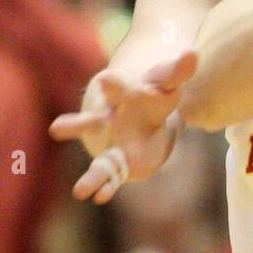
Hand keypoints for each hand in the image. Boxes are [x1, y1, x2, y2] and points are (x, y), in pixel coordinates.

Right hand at [50, 51, 196, 202]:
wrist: (136, 106)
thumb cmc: (152, 91)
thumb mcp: (166, 80)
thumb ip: (178, 70)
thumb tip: (193, 54)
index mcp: (121, 93)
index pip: (118, 85)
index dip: (114, 83)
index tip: (106, 80)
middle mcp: (108, 117)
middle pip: (93, 120)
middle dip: (79, 124)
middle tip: (58, 127)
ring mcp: (107, 140)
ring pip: (99, 158)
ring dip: (91, 176)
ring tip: (81, 191)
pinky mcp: (114, 160)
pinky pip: (107, 175)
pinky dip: (104, 186)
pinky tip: (99, 198)